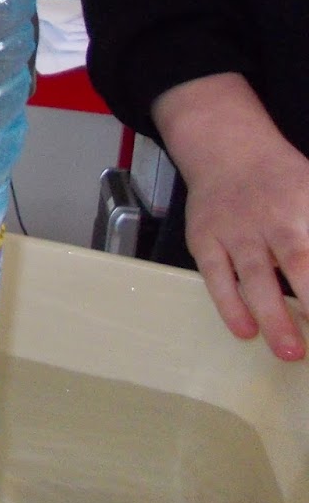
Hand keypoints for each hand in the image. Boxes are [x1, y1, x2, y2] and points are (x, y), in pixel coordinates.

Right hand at [157, 74, 308, 361]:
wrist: (226, 151)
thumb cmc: (285, 182)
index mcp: (306, 204)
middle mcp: (273, 217)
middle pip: (297, 261)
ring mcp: (234, 230)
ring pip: (254, 275)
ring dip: (272, 315)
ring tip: (289, 352)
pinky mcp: (204, 239)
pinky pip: (215, 276)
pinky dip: (229, 303)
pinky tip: (245, 331)